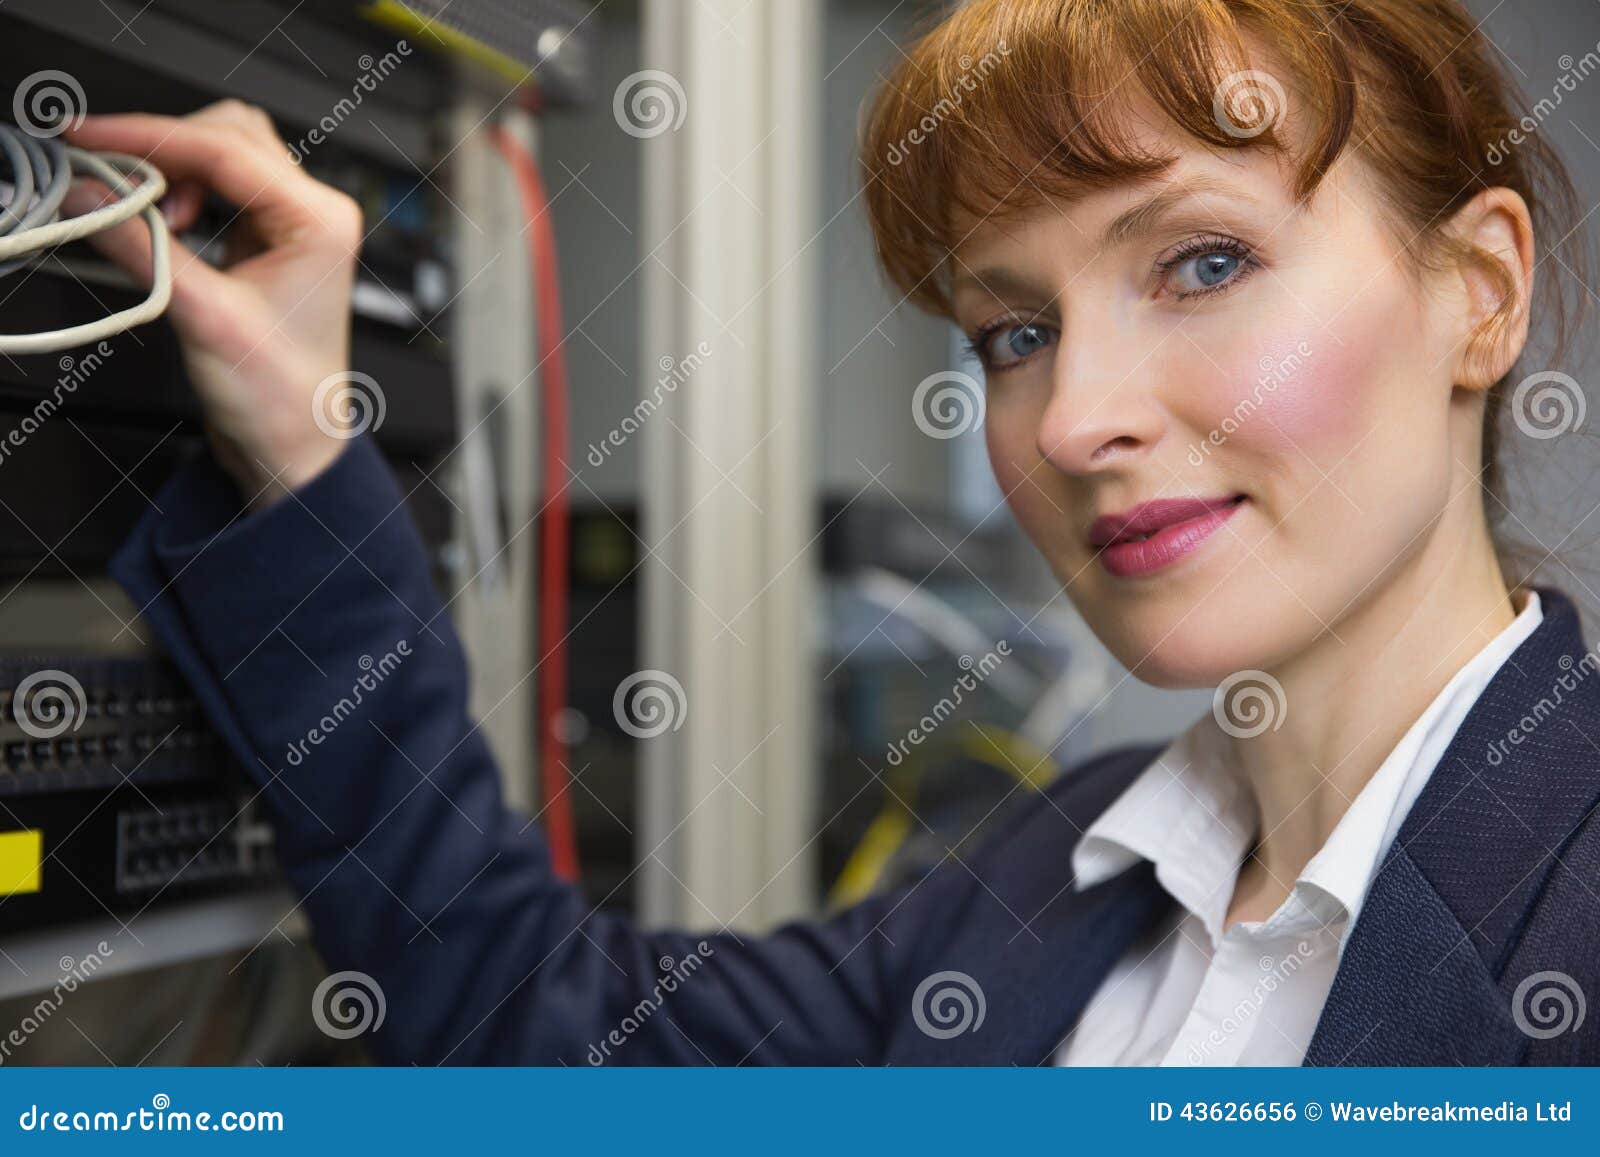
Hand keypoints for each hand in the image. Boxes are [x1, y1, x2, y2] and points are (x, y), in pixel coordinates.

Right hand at [64, 100, 365, 506]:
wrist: (293, 443)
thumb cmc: (277, 396)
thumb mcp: (202, 317)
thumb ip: (141, 248)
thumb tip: (87, 195)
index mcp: (319, 221)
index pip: (225, 149)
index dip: (148, 136)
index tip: (88, 137)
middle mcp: (314, 213)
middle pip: (227, 136)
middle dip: (162, 150)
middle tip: (105, 177)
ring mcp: (293, 224)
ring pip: (223, 155)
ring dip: (172, 171)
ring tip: (143, 215)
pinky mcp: (269, 240)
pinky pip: (219, 189)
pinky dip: (181, 193)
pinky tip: (161, 224)